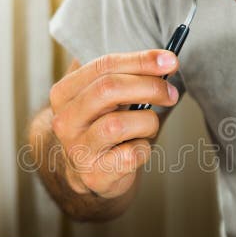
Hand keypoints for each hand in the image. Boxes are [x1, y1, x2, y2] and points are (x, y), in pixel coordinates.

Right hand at [48, 50, 178, 197]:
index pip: (103, 66)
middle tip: (170, 93)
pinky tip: (138, 147)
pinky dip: (144, 148)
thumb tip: (164, 60)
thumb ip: (127, 75)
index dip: (140, 61)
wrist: (90, 172)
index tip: (170, 61)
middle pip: (108, 89)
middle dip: (148, 87)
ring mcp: (77, 150)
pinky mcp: (94, 175)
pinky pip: (131, 154)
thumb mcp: (106, 98)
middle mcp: (65, 121)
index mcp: (64, 93)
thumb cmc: (104, 127)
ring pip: (118, 124)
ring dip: (147, 122)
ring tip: (149, 126)